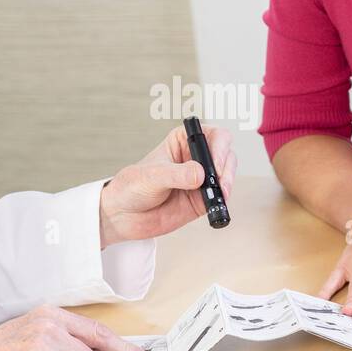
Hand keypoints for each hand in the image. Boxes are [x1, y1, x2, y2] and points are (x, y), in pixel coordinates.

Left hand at [99, 124, 236, 244]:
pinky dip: (222, 200)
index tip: (214, 163)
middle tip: (219, 181)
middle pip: (225, 153)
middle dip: (226, 167)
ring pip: (227, 175)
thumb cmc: (132, 186)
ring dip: (227, 183)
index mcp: (183, 142)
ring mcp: (201, 179)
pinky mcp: (203, 199)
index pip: (212, 135)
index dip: (219, 146)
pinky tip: (217, 204)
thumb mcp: (151, 176)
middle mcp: (195, 158)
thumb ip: (176, 174)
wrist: (123, 215)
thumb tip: (200, 174)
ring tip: (219, 194)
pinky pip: (220, 197)